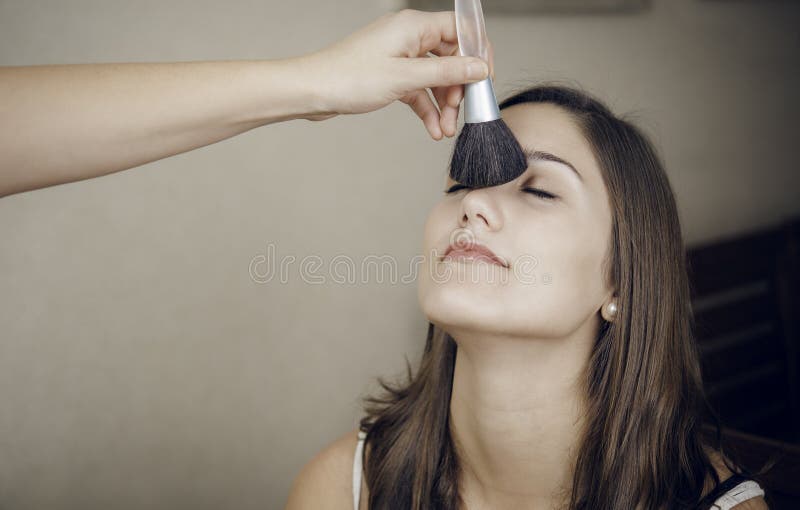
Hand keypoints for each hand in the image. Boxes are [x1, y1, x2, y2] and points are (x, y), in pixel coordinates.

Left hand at [299, 9, 494, 139]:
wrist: (312, 91)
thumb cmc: (348, 77)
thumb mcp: (405, 77)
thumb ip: (446, 72)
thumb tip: (479, 68)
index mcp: (414, 26)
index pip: (460, 30)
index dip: (477, 53)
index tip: (484, 79)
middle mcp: (408, 37)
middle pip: (450, 58)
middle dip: (458, 88)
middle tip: (460, 113)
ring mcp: (399, 56)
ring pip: (434, 78)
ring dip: (444, 104)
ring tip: (446, 129)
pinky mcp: (390, 75)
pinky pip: (418, 90)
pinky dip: (427, 108)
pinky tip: (433, 129)